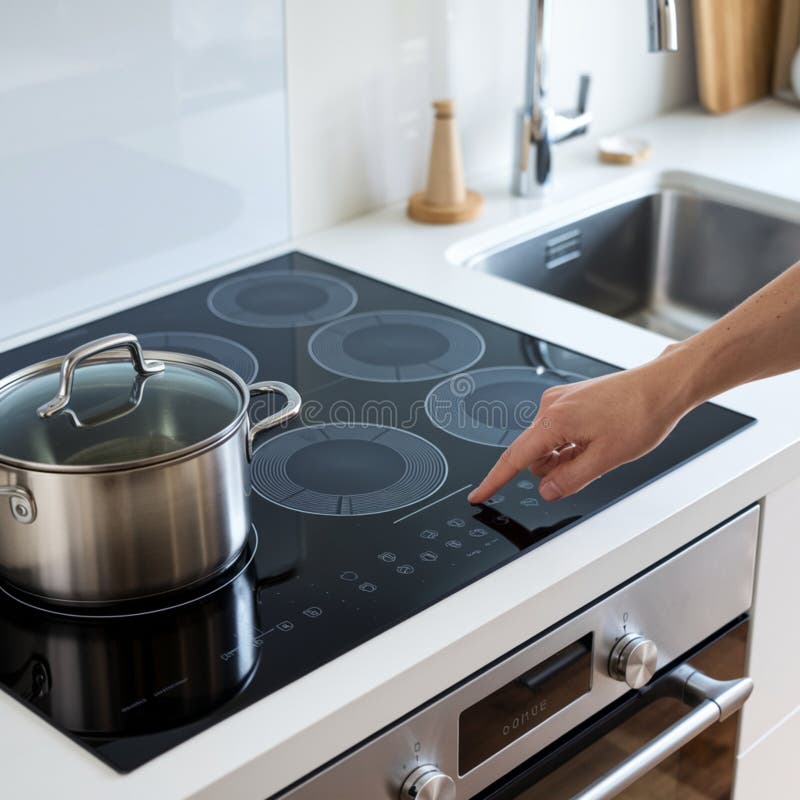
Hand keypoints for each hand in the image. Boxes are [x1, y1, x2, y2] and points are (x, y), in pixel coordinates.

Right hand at [468, 360, 689, 503]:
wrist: (661, 386)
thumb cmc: (640, 414)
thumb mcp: (606, 459)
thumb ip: (570, 479)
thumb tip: (546, 491)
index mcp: (554, 420)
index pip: (515, 458)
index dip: (495, 481)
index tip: (479, 494)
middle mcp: (550, 406)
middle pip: (532, 454)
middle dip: (553, 468)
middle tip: (590, 464)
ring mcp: (559, 400)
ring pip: (547, 444)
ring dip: (565, 455)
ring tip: (600, 447)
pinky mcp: (570, 398)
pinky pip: (558, 431)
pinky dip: (571, 443)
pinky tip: (597, 438)